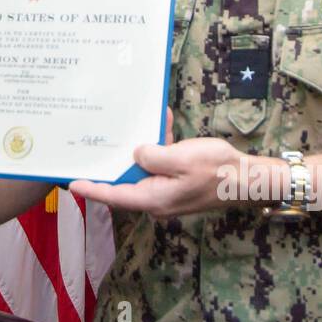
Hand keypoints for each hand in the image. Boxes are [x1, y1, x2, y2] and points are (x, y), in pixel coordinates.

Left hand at [68, 109, 277, 220]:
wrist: (250, 179)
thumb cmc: (217, 171)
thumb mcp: (182, 159)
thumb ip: (153, 156)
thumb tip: (136, 154)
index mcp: (153, 198)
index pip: (114, 195)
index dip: (92, 188)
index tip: (71, 183)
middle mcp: (157, 198)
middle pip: (126, 181)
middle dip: (117, 159)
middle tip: (96, 143)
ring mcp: (167, 191)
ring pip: (145, 168)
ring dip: (144, 146)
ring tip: (141, 123)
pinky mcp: (178, 182)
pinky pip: (161, 164)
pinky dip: (161, 146)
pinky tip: (164, 123)